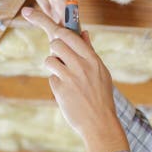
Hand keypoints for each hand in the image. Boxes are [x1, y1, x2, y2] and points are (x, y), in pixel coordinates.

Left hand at [20, 4, 127, 151]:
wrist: (100, 123)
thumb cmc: (101, 98)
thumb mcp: (102, 74)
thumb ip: (91, 53)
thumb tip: (84, 33)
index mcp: (93, 60)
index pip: (70, 36)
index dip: (58, 31)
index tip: (50, 28)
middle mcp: (82, 66)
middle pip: (56, 44)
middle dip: (54, 49)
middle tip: (60, 59)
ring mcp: (71, 77)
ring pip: (50, 60)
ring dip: (53, 66)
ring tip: (65, 78)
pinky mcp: (60, 88)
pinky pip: (51, 78)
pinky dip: (57, 84)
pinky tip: (68, 94)